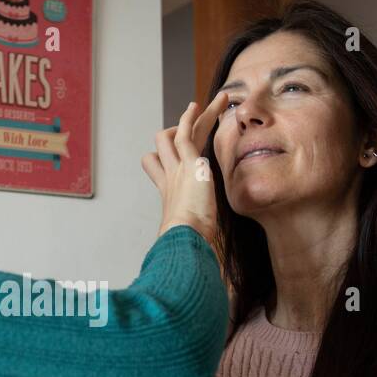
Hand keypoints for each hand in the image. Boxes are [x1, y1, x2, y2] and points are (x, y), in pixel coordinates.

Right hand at [142, 91, 228, 248]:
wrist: (185, 239)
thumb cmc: (188, 246)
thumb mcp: (192, 240)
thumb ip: (196, 242)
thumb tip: (212, 274)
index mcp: (168, 195)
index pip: (158, 168)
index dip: (162, 158)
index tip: (175, 153)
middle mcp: (169, 178)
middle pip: (163, 146)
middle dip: (176, 130)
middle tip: (194, 117)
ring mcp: (177, 169)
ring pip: (177, 133)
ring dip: (196, 116)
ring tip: (218, 103)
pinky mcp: (189, 163)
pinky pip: (185, 133)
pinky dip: (191, 117)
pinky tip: (200, 105)